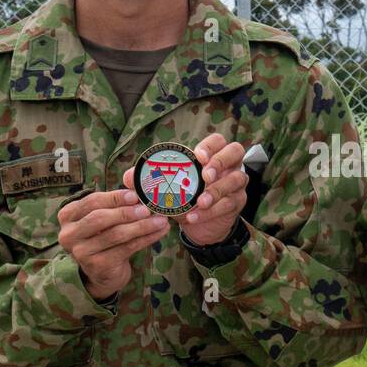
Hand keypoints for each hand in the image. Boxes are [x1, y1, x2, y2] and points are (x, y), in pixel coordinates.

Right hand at [57, 188, 169, 300]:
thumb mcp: (103, 218)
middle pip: (100, 218)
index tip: (135, 195)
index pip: (92, 201)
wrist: (102, 272)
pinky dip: (145, 238)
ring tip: (160, 220)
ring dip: (141, 226)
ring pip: (116, 234)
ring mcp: (81, 252)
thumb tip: (138, 189)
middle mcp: (69, 234)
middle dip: (127, 212)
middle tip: (148, 208)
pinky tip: (159, 232)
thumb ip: (113, 204)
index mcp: (67, 216)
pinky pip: (126, 248)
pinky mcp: (98, 265)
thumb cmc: (103, 237)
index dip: (114, 197)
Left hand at [119, 133, 248, 248]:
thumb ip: (150, 181)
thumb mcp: (168, 188)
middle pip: (236, 151)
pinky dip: (211, 211)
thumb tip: (129, 177)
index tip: (198, 157)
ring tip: (200, 202)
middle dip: (220, 162)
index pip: (217, 141)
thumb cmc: (184, 198)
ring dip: (216, 190)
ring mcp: (236, 184)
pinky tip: (194, 217)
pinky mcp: (237, 203)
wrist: (199, 225)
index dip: (210, 146)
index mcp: (211, 155)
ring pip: (236, 179)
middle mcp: (228, 165)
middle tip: (205, 176)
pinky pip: (229, 203)